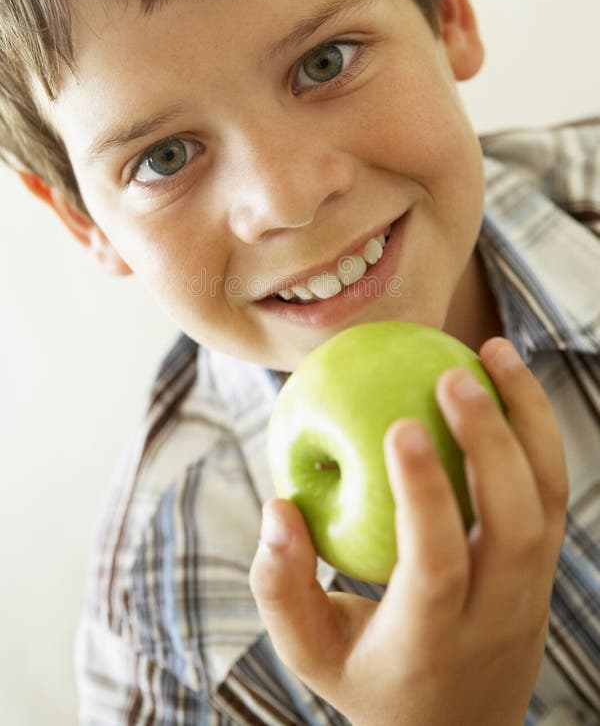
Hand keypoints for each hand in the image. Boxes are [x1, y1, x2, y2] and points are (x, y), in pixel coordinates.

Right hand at [249, 337, 568, 725]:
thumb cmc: (371, 679)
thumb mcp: (311, 652)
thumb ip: (281, 586)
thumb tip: (278, 508)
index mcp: (431, 639)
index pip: (439, 564)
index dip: (425, 494)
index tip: (401, 425)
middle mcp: (496, 615)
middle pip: (516, 526)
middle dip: (491, 443)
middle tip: (453, 374)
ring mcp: (531, 590)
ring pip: (551, 500)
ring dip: (529, 420)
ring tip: (494, 351)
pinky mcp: (543, 565)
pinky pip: (553, 490)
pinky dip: (536, 430)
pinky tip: (507, 381)